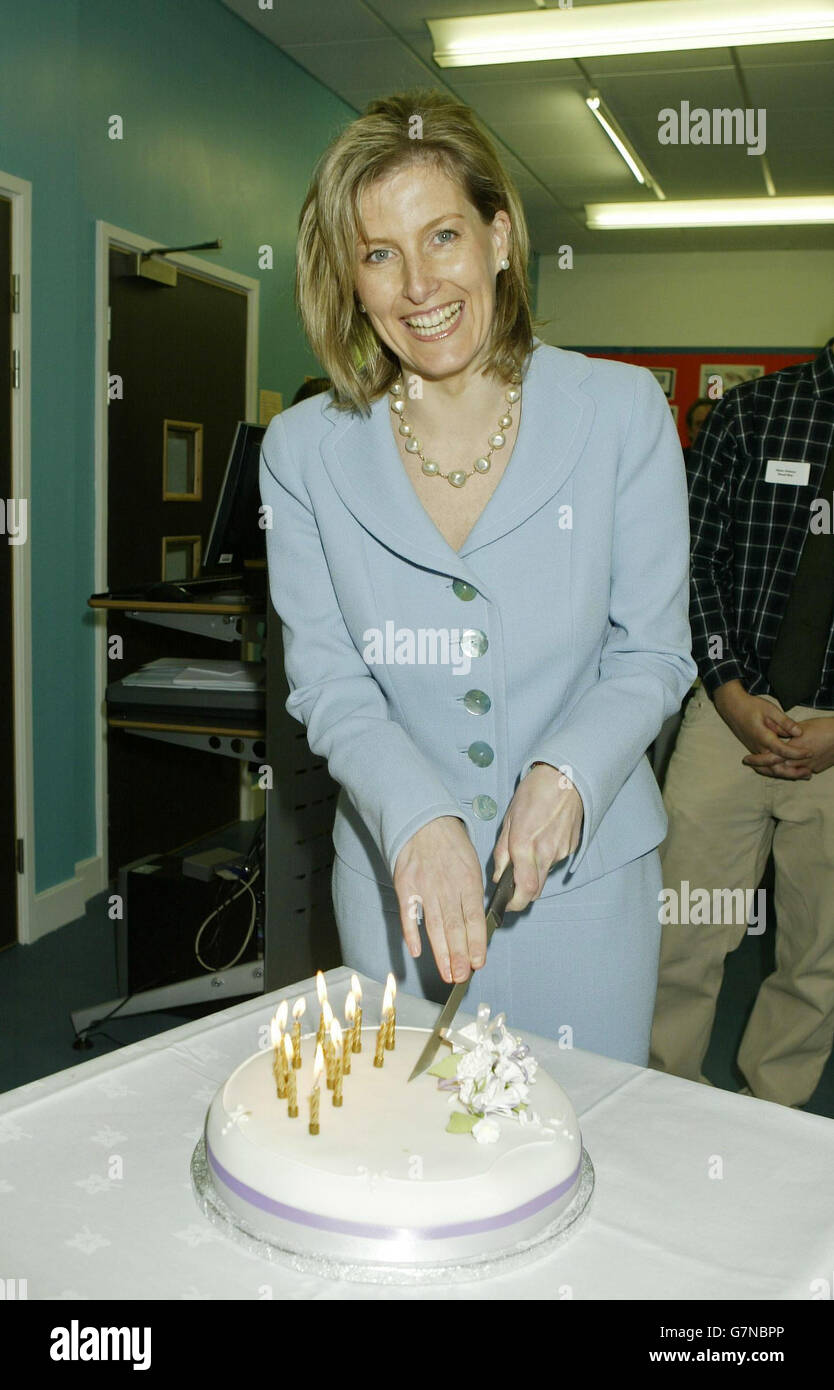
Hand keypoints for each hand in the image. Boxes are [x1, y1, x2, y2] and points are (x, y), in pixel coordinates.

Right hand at [393, 816, 486, 985]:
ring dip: (441, 953)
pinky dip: (412, 934)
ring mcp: (425, 887)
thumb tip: (477, 923)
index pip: (475, 919)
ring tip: (447, 974)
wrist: (424, 819)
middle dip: (459, 956)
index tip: (478, 963)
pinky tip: (417, 952)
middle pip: (455, 928)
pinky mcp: (405, 885)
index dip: (476, 944)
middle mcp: (448, 887)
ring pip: (435, 927)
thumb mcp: (472, 863)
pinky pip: (409, 914)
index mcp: (468, 881)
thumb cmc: (451, 843)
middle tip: (461, 977)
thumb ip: (473, 893)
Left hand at [491, 764, 583, 911]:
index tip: (506, 904)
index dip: (515, 904)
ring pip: (544, 875)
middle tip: (512, 888)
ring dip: (533, 873)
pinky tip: (542, 839)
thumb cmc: (534, 794)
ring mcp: (561, 852)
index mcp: (524, 845)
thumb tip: (498, 876)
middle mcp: (545, 853)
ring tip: (528, 849)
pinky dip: (545, 858)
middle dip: (522, 895)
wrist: (565, 778)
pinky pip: (554, 861)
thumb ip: (502, 852)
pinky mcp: (571, 848)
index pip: (524, 890)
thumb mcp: (508, 820)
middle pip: (535, 891)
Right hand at [742, 715, 833, 778]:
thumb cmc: (751, 706)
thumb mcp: (770, 709)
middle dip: (793, 772)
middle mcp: (758, 748)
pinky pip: (766, 766)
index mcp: (763, 737)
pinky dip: (778, 771)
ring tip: (801, 774)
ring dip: (786, 774)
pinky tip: (788, 770)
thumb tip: (799, 732)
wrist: (732, 707)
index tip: (810, 753)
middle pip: (776, 768)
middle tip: (809, 772)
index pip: (783, 751)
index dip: (797, 753)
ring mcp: (755, 751)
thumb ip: (785, 722)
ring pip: (770, 770)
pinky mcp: (755, 751)